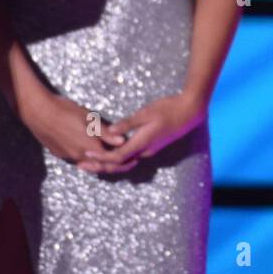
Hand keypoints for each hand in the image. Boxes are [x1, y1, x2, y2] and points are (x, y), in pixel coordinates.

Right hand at [21, 91, 114, 164]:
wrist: (38, 112)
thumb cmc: (65, 111)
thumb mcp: (89, 118)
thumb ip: (105, 132)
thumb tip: (122, 141)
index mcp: (89, 147)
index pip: (110, 161)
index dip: (122, 160)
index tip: (132, 158)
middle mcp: (78, 156)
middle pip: (99, 165)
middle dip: (111, 163)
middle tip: (122, 158)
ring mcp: (67, 155)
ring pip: (86, 163)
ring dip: (97, 160)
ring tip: (106, 153)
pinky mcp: (58, 153)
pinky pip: (75, 158)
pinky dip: (85, 156)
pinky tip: (87, 148)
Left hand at [79, 92, 209, 175]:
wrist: (190, 112)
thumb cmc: (168, 108)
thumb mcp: (146, 113)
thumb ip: (128, 124)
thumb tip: (110, 132)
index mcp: (142, 142)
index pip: (117, 156)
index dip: (100, 157)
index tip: (85, 154)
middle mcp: (145, 150)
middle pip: (119, 163)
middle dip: (100, 165)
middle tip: (82, 164)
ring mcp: (149, 149)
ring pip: (126, 161)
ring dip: (108, 162)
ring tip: (92, 160)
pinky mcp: (152, 145)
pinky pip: (132, 155)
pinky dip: (118, 157)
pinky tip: (111, 151)